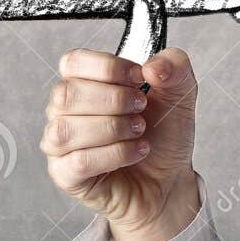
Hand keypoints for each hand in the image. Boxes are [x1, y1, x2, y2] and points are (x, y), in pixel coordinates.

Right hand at [41, 47, 201, 240]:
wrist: (171, 178)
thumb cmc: (163, 134)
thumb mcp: (179, 92)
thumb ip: (175, 65)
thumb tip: (153, 66)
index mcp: (83, 82)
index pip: (72, 62)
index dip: (107, 67)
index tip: (138, 78)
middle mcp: (65, 111)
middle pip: (66, 94)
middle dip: (114, 99)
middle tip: (141, 109)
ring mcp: (60, 145)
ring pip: (67, 128)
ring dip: (112, 128)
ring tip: (139, 131)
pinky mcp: (66, 175)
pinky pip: (79, 161)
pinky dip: (115, 154)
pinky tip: (136, 152)